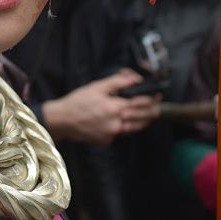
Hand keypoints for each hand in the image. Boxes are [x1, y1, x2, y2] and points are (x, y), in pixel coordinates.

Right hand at [41, 70, 160, 145]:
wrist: (62, 120)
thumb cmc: (77, 102)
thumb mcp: (97, 87)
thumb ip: (118, 82)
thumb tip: (135, 78)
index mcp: (115, 108)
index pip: (141, 103)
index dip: (152, 99)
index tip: (158, 95)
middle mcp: (116, 123)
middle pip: (142, 118)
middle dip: (152, 112)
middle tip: (158, 106)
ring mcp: (112, 135)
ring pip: (134, 128)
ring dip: (144, 122)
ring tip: (149, 116)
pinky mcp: (107, 141)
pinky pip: (121, 134)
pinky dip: (125, 128)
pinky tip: (124, 122)